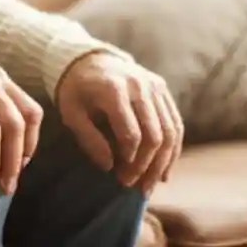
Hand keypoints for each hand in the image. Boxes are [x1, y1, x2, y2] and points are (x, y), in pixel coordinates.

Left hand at [57, 52, 182, 194]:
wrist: (88, 59)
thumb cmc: (76, 89)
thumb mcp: (71, 112)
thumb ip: (88, 138)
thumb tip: (108, 166)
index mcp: (113, 89)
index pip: (131, 133)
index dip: (129, 160)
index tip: (120, 177)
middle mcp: (139, 85)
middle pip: (154, 135)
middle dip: (146, 166)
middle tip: (135, 188)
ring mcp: (154, 85)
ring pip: (170, 131)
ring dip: (163, 163)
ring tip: (151, 185)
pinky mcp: (163, 88)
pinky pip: (175, 123)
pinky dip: (173, 149)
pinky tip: (164, 171)